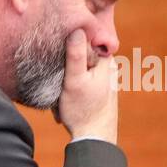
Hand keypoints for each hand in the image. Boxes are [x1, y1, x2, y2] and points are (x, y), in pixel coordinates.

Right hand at [54, 29, 117, 143]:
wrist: (94, 138)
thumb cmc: (83, 110)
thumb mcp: (74, 80)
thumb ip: (76, 55)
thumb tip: (77, 28)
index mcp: (106, 60)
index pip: (85, 41)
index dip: (69, 47)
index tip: (59, 59)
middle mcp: (108, 68)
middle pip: (81, 57)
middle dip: (67, 68)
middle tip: (59, 82)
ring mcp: (104, 80)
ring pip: (79, 72)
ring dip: (67, 82)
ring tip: (62, 96)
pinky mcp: (98, 91)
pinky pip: (80, 84)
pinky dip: (71, 91)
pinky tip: (67, 103)